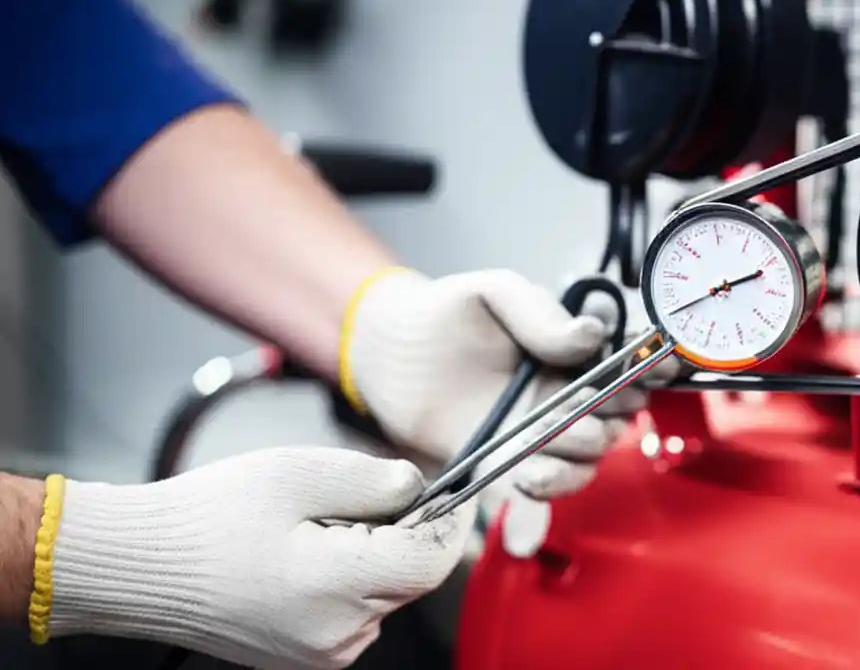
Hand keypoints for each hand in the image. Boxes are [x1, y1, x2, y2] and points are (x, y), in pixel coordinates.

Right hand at [44, 447, 471, 669]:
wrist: (140, 567)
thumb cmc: (209, 518)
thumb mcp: (298, 473)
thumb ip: (374, 481)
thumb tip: (422, 488)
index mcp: (338, 588)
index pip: (431, 561)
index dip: (449, 521)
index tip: (453, 490)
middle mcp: (338, 634)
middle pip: (410, 577)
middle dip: (401, 532)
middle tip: (350, 497)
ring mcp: (321, 653)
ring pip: (383, 594)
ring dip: (371, 555)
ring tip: (309, 528)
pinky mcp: (306, 656)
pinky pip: (354, 612)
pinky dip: (346, 578)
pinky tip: (298, 555)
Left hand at [343, 268, 674, 520]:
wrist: (387, 354)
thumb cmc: (444, 313)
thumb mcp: (494, 293)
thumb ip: (540, 312)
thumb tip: (590, 337)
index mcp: (574, 351)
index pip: (631, 364)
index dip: (653, 368)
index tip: (659, 369)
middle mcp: (568, 396)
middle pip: (618, 418)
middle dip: (607, 416)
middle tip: (577, 403)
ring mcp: (541, 435)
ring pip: (588, 459)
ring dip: (578, 453)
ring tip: (544, 436)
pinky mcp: (508, 466)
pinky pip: (544, 491)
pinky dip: (546, 494)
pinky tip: (528, 481)